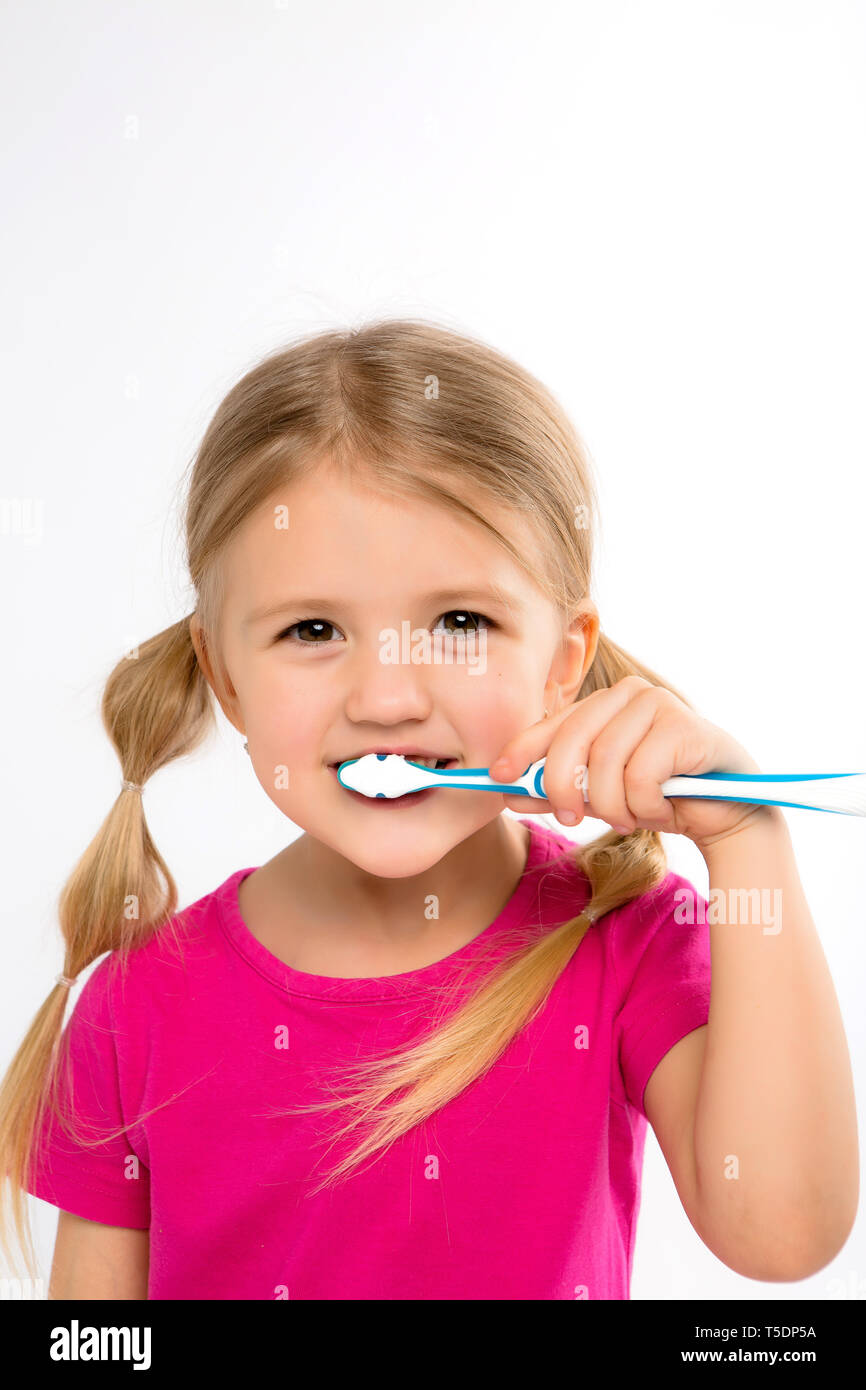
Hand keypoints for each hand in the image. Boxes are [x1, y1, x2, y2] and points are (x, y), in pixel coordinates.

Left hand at [489, 675, 769, 851]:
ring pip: (604, 765)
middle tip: (571, 820)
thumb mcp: (601, 797)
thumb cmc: (661, 798)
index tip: (498, 778)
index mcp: (604, 704)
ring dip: (613, 806)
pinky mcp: (683, 725)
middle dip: (563, 789)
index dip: (521, 751)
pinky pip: (639, 777)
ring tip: (633, 817)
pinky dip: (643, 805)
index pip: (552, 724)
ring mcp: (657, 703)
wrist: (727, 811)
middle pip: (571, 743)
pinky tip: (660, 810)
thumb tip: (509, 794)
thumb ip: (557, 792)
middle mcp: (628, 694)